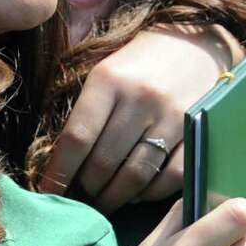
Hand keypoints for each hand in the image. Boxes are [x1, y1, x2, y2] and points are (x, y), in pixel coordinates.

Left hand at [40, 25, 243, 211]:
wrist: (194, 42)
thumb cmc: (138, 64)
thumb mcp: (104, 75)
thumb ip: (84, 116)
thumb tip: (61, 167)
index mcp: (108, 81)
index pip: (77, 138)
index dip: (59, 173)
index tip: (47, 193)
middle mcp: (140, 98)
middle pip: (104, 163)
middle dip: (86, 191)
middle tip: (79, 202)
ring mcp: (172, 116)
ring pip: (135, 176)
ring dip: (114, 198)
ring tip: (103, 203)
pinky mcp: (198, 132)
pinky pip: (170, 178)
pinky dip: (149, 194)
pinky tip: (137, 194)